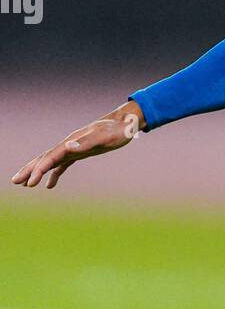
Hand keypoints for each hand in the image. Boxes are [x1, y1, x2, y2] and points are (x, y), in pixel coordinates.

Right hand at [11, 100, 145, 189]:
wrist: (125, 122)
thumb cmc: (117, 130)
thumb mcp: (104, 138)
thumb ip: (85, 143)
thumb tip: (67, 147)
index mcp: (72, 142)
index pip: (51, 157)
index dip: (39, 170)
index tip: (29, 183)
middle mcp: (69, 144)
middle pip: (44, 158)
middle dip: (29, 170)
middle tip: (15, 182)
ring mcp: (74, 148)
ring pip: (50, 161)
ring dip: (37, 172)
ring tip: (25, 184)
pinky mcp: (80, 152)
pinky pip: (62, 165)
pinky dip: (55, 174)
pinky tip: (50, 186)